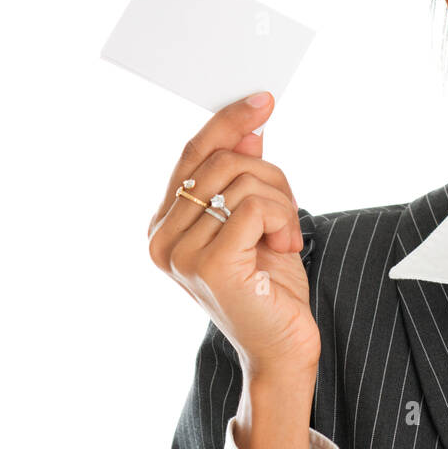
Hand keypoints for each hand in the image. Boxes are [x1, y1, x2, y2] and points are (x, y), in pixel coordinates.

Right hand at [147, 92, 320, 381]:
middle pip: (221, 161)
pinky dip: (281, 220)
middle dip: (269, 177)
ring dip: (281, 204)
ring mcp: (180, 253)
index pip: (193, 154)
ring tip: (284, 239)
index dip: (228, 122)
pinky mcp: (209, 264)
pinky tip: (284, 249)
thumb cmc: (270, 288)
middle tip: (287, 215)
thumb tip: (247, 131)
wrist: (283, 347)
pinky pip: (252, 206)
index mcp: (165, 225)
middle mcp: (161, 238)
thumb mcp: (258, 221)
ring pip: (240, 181)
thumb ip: (242, 178)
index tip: (262, 101)